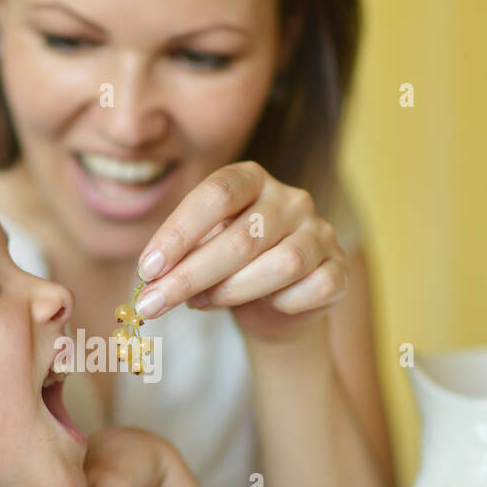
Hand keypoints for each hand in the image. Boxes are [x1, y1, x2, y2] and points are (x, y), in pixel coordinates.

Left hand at [135, 161, 348, 341]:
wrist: (278, 305)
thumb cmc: (230, 269)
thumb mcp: (201, 251)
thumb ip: (182, 257)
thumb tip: (151, 282)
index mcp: (252, 179)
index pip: (216, 194)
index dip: (178, 232)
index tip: (147, 269)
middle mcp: (291, 199)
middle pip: (241, 237)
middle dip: (190, 276)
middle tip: (152, 304)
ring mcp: (320, 232)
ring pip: (282, 264)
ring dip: (232, 291)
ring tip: (200, 303)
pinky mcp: (339, 268)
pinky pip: (313, 288)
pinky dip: (283, 304)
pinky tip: (265, 307)